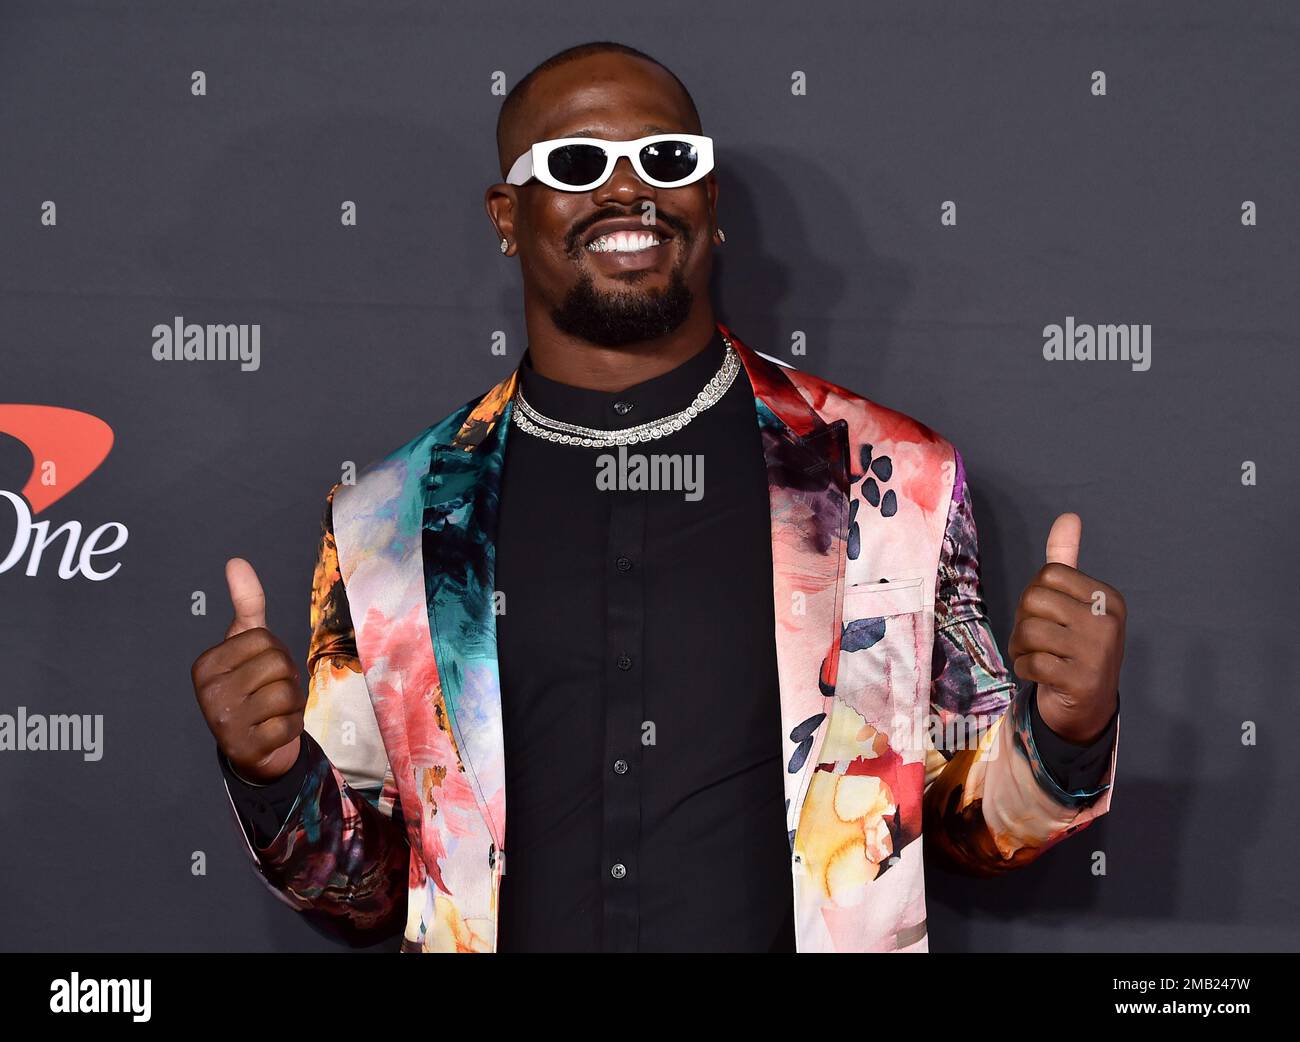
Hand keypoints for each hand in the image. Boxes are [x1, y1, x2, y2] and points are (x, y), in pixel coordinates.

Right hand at [191, 558, 305, 782]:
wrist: (255, 748)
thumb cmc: (253, 687)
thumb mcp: (248, 643)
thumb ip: (246, 603)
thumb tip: (236, 561)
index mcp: (205, 665)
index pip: (264, 639)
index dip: (277, 652)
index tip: (262, 670)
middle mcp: (207, 693)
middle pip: (278, 664)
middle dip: (288, 678)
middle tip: (272, 692)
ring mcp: (223, 723)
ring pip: (287, 694)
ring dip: (293, 704)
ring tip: (274, 711)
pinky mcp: (244, 748)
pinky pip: (289, 725)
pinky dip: (292, 727)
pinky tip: (274, 731)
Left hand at [1009, 513, 1124, 743]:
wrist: (1087, 707)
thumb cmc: (1073, 647)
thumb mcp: (1072, 602)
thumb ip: (1066, 560)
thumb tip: (1068, 516)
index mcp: (1107, 597)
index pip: (1048, 574)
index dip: (1034, 595)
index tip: (1045, 617)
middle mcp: (1108, 621)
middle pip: (1034, 599)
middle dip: (1023, 621)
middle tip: (1036, 641)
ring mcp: (1099, 652)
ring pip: (1029, 631)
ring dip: (1020, 647)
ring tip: (1036, 657)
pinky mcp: (1083, 680)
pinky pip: (1032, 662)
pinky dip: (1024, 669)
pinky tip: (1040, 675)